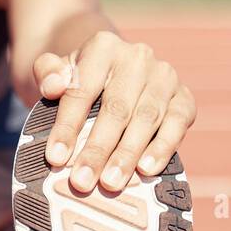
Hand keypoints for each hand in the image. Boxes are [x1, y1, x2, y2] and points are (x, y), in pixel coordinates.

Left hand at [32, 31, 196, 193]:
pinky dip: (164, 147)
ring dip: (128, 154)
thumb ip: (46, 72)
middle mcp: (138, 58)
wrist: (111, 72)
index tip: (56, 158)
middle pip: (116, 109)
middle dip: (97, 149)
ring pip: (147, 118)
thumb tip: (53, 86)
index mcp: (103, 47)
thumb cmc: (79, 78)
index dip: (67, 126)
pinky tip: (147, 169)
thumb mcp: (55, 70)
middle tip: (82, 182)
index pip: (82, 90)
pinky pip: (178, 122)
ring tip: (111, 183)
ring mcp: (165, 76)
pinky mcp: (184, 97)